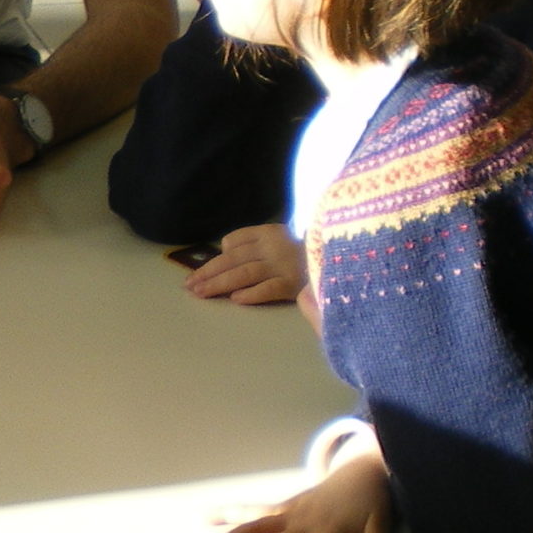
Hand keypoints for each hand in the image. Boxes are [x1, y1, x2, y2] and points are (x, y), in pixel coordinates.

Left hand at [184, 224, 306, 305]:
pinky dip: (252, 293)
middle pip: (232, 260)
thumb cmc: (306, 249)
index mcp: (268, 233)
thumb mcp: (280, 235)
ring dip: (219, 284)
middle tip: (189, 286)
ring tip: (201, 293)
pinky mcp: (293, 284)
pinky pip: (269, 289)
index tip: (197, 273)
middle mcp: (272, 247)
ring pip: (244, 274)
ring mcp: (282, 266)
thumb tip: (224, 250)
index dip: (214, 258)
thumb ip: (253, 240)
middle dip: (208, 273)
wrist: (343, 257)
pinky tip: (236, 300)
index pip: (234, 242)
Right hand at [202, 452, 392, 532]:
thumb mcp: (380, 527)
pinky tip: (208, 517)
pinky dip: (231, 513)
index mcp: (328, 532)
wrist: (361, 469)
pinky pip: (254, 511)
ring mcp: (290, 513)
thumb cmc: (371, 503)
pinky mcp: (284, 506)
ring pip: (254, 526)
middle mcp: (303, 523)